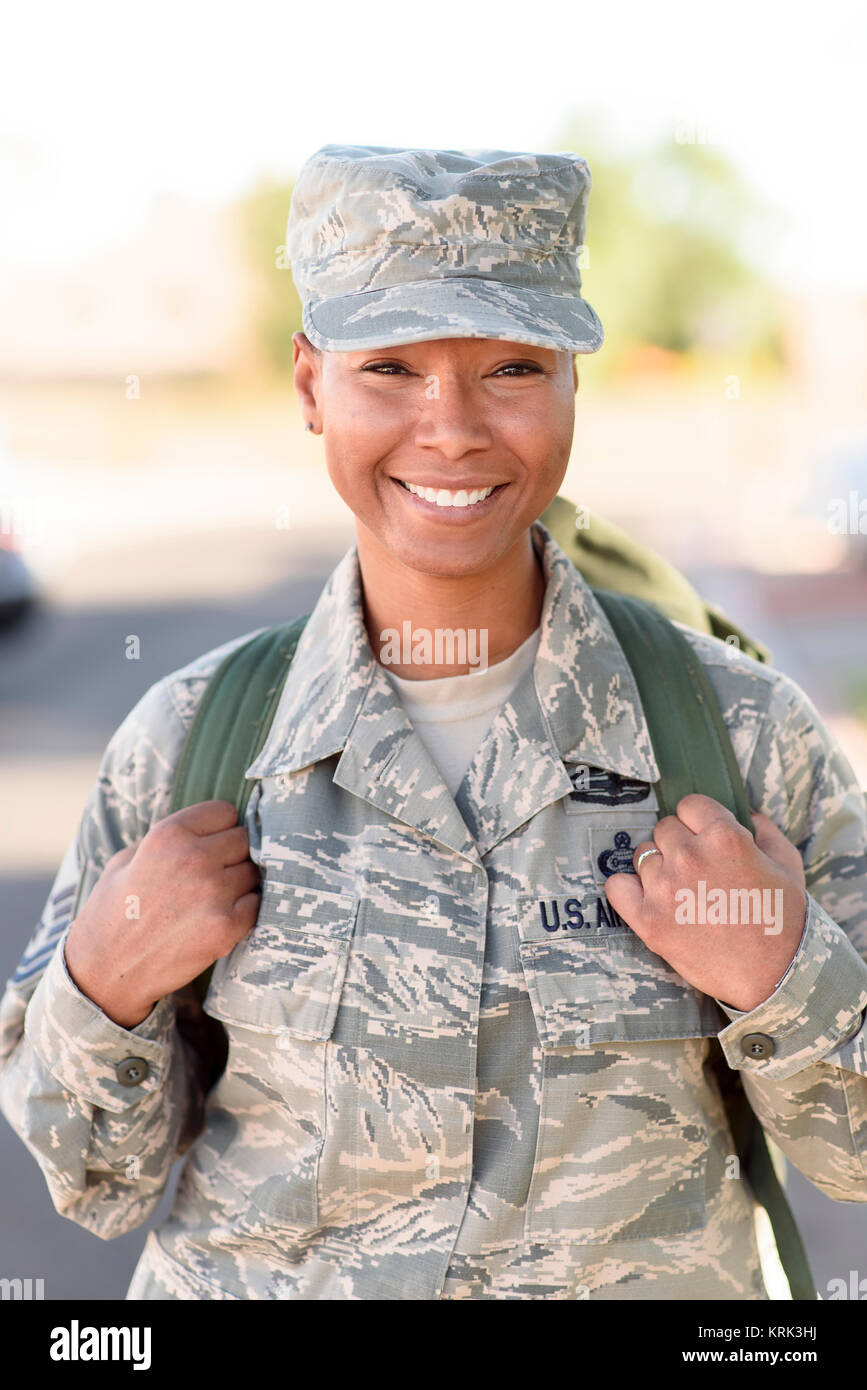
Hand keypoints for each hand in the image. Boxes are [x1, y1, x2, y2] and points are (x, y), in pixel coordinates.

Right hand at [64, 801, 260, 1028]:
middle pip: (244, 840)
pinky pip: (256, 904)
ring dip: (239, 884)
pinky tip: (219, 919)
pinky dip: (244, 911)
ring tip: (210, 900)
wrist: (106, 972)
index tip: (210, 845)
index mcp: (169, 834)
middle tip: (210, 876)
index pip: (225, 812)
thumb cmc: (113, 912)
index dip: (219, 830)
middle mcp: (195, 858)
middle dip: (231, 856)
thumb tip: (206, 829)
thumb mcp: (127, 859)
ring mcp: (214, 892)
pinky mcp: (227, 926)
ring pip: (253, 872)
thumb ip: (169, 840)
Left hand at [603, 793, 807, 1011]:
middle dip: (679, 844)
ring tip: (681, 891)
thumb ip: (767, 832)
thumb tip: (750, 815)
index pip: (690, 805)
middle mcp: (690, 857)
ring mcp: (665, 888)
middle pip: (664, 829)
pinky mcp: (648, 920)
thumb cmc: (784, 921)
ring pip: (643, 855)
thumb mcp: (788, 866)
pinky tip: (646, 898)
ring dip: (659, 868)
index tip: (704, 838)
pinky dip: (627, 889)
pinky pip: (616, 887)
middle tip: (697, 870)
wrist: (774, 977)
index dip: (698, 821)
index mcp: (724, 837)